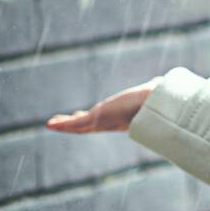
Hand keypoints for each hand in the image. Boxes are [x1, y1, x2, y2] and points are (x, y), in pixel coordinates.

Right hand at [45, 77, 162, 132]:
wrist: (156, 104)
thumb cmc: (158, 98)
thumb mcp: (152, 91)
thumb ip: (154, 88)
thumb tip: (159, 83)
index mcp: (122, 117)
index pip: (103, 119)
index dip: (92, 119)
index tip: (83, 116)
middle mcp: (111, 122)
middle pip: (89, 126)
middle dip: (76, 124)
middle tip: (64, 122)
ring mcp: (102, 123)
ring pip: (79, 127)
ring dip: (65, 125)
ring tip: (52, 124)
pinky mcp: (95, 120)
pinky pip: (74, 125)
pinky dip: (61, 125)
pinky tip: (50, 124)